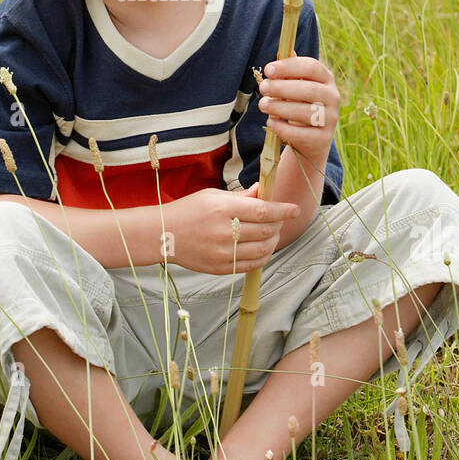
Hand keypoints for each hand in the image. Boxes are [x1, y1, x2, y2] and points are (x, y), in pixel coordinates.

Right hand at [163, 183, 299, 275]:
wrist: (164, 235)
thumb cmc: (189, 210)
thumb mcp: (214, 195)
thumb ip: (242, 196)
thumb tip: (264, 191)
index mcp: (223, 208)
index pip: (263, 210)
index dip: (283, 210)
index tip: (294, 209)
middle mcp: (224, 232)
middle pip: (266, 230)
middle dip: (279, 224)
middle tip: (281, 219)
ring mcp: (223, 253)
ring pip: (262, 249)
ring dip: (273, 241)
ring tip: (272, 234)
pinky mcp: (221, 268)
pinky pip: (252, 264)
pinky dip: (263, 256)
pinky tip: (263, 248)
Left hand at [257, 56, 339, 164]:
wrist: (310, 138)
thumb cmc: (300, 104)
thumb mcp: (296, 85)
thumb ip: (290, 71)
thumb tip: (282, 51)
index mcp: (326, 79)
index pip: (311, 67)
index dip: (289, 67)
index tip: (268, 70)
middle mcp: (333, 97)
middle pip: (308, 90)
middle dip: (282, 88)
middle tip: (262, 88)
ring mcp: (330, 119)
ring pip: (305, 112)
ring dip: (280, 108)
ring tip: (263, 104)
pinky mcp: (322, 139)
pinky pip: (302, 134)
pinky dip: (283, 128)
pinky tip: (271, 122)